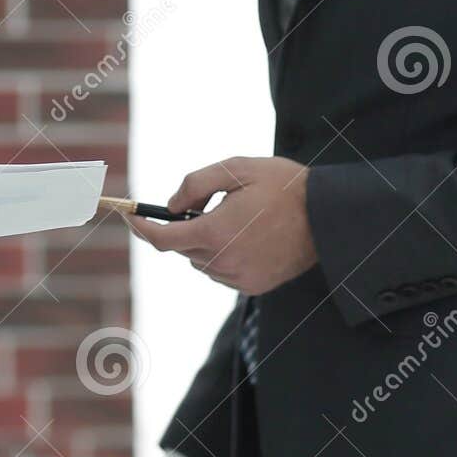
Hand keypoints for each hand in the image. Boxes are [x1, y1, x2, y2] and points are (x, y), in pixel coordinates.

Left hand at [125, 157, 317, 294]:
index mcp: (217, 232)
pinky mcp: (253, 287)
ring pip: (200, 261)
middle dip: (182, 226)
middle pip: (182, 248)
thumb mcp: (235, 169)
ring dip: (202, 241)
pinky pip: (220, 271)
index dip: (141, 227)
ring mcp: (239, 278)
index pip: (163, 238)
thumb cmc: (282, 185)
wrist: (328, 217)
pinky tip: (246, 235)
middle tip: (203, 204)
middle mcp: (224, 261)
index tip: (128, 215)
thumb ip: (195, 185)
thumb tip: (170, 206)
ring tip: (233, 217)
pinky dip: (221, 254)